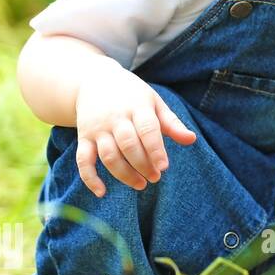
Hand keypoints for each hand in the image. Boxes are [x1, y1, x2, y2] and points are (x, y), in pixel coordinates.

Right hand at [74, 58, 196, 196]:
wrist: (94, 81)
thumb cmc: (132, 95)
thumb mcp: (154, 102)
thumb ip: (172, 123)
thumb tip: (191, 139)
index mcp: (137, 107)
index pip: (147, 129)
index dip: (155, 149)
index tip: (164, 167)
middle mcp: (115, 118)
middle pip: (128, 145)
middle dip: (142, 165)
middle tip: (155, 178)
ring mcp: (97, 129)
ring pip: (108, 155)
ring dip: (123, 174)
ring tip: (140, 184)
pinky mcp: (84, 138)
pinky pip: (83, 160)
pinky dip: (90, 178)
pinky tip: (102, 193)